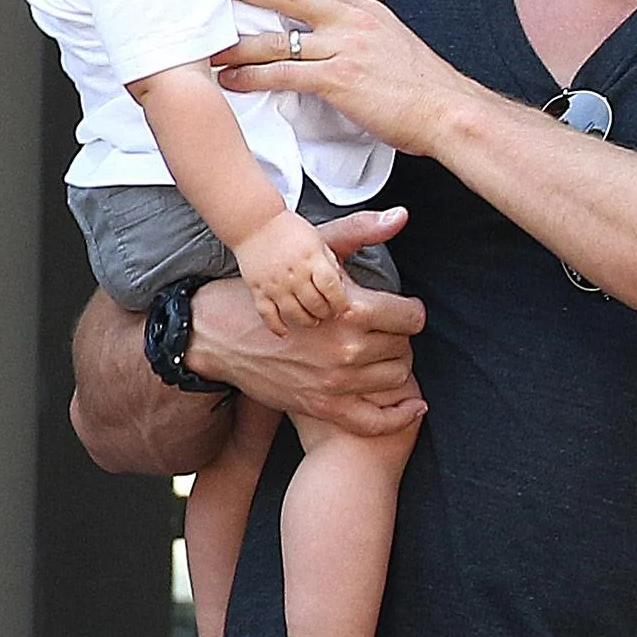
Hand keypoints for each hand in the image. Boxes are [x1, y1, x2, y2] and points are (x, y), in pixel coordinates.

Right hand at [190, 209, 428, 435]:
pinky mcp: (323, 406)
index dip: (411, 312)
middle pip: (404, 346)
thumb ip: (363, 232)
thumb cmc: (273, 286)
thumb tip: (402, 215)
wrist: (223, 332)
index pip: (410, 316)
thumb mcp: (316, 252)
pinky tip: (413, 406)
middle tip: (388, 330)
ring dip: (396, 365)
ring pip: (397, 378)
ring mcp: (336, 382)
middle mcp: (347, 349)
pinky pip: (376, 421)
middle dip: (400, 336)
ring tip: (384, 353)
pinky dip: (400, 416)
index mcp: (350, 310)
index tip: (406, 311)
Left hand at [216, 0, 483, 155]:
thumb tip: (339, 37)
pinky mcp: (339, 80)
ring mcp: (344, 49)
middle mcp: (351, 21)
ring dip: (238, 44)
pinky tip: (233, 81)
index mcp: (364, 9)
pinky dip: (253, 77)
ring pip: (278, 39)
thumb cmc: (423, 86)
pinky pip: (285, 74)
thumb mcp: (392, 42)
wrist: (448, 111)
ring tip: (209, 47)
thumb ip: (361, 32)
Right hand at [234, 208, 346, 335]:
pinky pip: (268, 315)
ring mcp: (275, 284)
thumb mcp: (318, 240)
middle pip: (315, 304)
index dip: (340, 302)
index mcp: (312, 259)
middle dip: (326, 312)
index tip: (343, 307)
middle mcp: (294, 273)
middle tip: (328, 313)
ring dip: (307, 321)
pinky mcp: (258, 290)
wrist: (255, 223)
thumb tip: (342, 285)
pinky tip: (286, 332)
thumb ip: (330, 263)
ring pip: (295, 313)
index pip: (331, 288)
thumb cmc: (289, 231)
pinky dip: (277, 327)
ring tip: (313, 319)